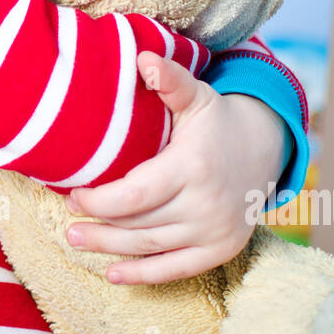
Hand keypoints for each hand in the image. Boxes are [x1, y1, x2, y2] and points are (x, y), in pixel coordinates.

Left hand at [62, 50, 287, 285]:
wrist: (266, 150)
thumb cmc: (218, 121)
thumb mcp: (197, 95)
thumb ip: (170, 80)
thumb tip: (142, 57)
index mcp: (193, 166)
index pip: (134, 195)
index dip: (99, 201)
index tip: (73, 196)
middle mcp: (206, 204)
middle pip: (139, 225)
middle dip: (98, 227)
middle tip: (67, 226)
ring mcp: (215, 231)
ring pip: (152, 248)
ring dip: (111, 249)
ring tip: (77, 243)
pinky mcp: (221, 250)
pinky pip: (176, 270)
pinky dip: (143, 275)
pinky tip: (113, 274)